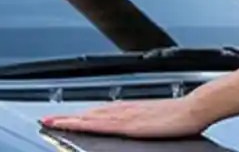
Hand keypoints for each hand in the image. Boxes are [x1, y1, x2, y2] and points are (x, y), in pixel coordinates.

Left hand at [40, 97, 212, 138]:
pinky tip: (74, 126)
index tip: (59, 119)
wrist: (194, 108)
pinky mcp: (130, 125)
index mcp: (127, 110)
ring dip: (69, 120)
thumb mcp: (154, 122)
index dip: (76, 116)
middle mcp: (122, 110)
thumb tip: (132, 130)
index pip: (95, 113)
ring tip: (51, 123)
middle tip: (45, 121)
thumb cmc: (180, 117)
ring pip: (90, 118)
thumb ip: (139, 125)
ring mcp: (125, 116)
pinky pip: (101, 124)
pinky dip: (84, 124)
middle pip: (87, 114)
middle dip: (66, 118)